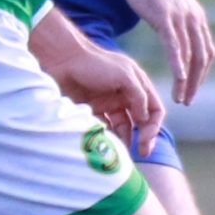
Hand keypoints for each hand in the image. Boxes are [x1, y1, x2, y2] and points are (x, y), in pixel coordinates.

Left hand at [43, 40, 165, 156]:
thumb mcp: (124, 75)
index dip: (153, 127)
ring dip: (124, 140)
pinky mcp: (92, 110)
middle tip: (140, 154)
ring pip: (123, 128)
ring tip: (120, 152)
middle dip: (143, 138)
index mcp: (137, 84)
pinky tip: (105, 144)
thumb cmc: (93, 63)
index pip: (154, 110)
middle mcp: (126, 95)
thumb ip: (139, 96)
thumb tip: (144, 121)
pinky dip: (107, 137)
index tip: (145, 141)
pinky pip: (105, 128)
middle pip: (141, 122)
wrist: (61, 60)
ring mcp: (109, 103)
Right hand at [99, 0, 214, 104]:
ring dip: (187, 80)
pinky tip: (177, 78)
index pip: (206, 51)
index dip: (201, 74)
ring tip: (180, 97)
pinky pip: (175, 44)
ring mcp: (180, 16)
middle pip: (202, 58)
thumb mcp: (169, 2)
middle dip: (196, 83)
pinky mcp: (164, 14)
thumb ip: (175, 18)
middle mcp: (193, 17)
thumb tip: (173, 32)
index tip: (191, 88)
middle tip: (188, 101)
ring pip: (190, 55)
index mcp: (195, 15)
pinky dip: (178, 63)